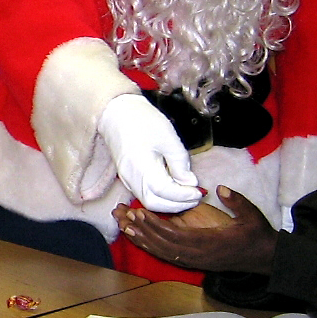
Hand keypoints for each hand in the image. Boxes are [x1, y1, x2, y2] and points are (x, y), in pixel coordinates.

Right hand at [97, 93, 201, 211]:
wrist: (116, 112)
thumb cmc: (142, 120)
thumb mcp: (168, 137)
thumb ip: (180, 163)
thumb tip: (190, 182)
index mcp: (142, 168)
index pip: (166, 192)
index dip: (185, 195)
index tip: (199, 192)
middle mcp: (131, 179)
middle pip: (155, 203)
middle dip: (177, 205)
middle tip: (195, 197)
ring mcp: (127, 179)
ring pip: (148, 202)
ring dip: (168, 203)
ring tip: (186, 195)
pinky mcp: (126, 177)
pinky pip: (143, 194)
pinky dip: (159, 197)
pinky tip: (171, 190)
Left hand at [120, 185, 278, 273]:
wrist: (264, 258)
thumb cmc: (255, 235)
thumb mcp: (251, 215)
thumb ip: (236, 202)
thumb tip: (221, 188)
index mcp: (210, 243)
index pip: (176, 236)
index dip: (156, 225)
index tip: (140, 212)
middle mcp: (198, 255)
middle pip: (163, 245)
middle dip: (142, 230)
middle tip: (123, 216)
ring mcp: (195, 261)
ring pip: (162, 252)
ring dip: (142, 239)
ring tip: (124, 226)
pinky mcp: (194, 262)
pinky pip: (168, 255)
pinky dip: (151, 247)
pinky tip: (140, 239)